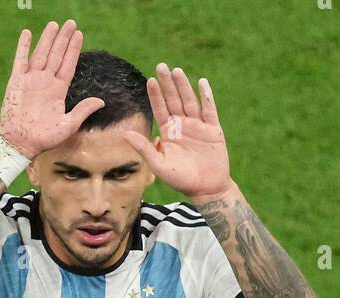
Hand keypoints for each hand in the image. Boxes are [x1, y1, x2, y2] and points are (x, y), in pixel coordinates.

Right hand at [0, 22, 104, 160]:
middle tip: (70, 23)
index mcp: (58, 91)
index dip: (74, 50)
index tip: (79, 35)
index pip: (68, 65)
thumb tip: (101, 101)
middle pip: (56, 55)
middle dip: (63, 39)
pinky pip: (20, 60)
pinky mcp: (17, 81)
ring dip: (47, 39)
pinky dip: (23, 46)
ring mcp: (31, 80)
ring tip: (54, 24)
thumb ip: (83, 111)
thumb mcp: (68, 125)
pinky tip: (28, 33)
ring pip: (41, 54)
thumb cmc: (44, 138)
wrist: (21, 143)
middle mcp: (45, 83)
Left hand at [119, 65, 231, 198]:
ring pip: (190, 101)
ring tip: (177, 71)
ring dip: (184, 86)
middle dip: (168, 84)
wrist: (206, 190)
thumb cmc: (181, 179)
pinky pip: (209, 110)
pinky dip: (206, 97)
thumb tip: (126, 134)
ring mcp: (198, 126)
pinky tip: (202, 83)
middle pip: (174, 100)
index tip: (149, 80)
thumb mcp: (159, 165)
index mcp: (169, 132)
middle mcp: (183, 125)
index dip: (155, 95)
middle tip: (161, 66)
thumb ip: (144, 148)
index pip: (160, 109)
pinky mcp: (213, 129)